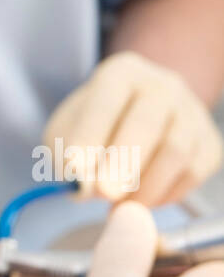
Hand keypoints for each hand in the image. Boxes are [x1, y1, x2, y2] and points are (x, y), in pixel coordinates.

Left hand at [42, 51, 222, 204]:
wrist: (132, 126)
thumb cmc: (94, 128)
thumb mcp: (68, 135)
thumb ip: (70, 157)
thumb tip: (84, 186)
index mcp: (122, 72)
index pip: (106, 102)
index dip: (89, 136)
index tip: (75, 169)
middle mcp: (163, 85)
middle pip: (147, 124)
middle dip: (123, 162)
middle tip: (103, 192)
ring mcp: (192, 112)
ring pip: (176, 151)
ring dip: (144, 186)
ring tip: (117, 204)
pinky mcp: (210, 143)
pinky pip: (193, 173)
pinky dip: (165, 194)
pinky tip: (141, 199)